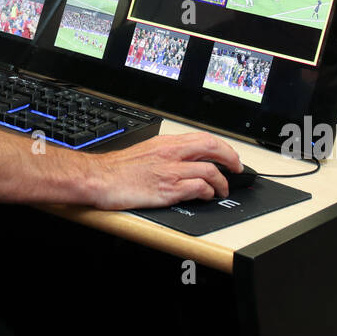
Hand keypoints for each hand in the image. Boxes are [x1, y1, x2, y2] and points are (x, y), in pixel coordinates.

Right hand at [86, 133, 242, 210]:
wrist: (100, 178)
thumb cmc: (118, 168)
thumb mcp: (146, 150)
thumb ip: (167, 153)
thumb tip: (185, 158)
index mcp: (166, 143)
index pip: (204, 139)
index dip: (223, 147)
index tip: (230, 156)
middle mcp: (171, 154)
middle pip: (212, 149)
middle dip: (230, 159)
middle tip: (237, 169)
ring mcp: (170, 171)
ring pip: (209, 171)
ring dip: (222, 183)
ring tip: (222, 190)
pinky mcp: (167, 190)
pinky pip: (198, 189)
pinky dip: (207, 193)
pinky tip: (206, 196)